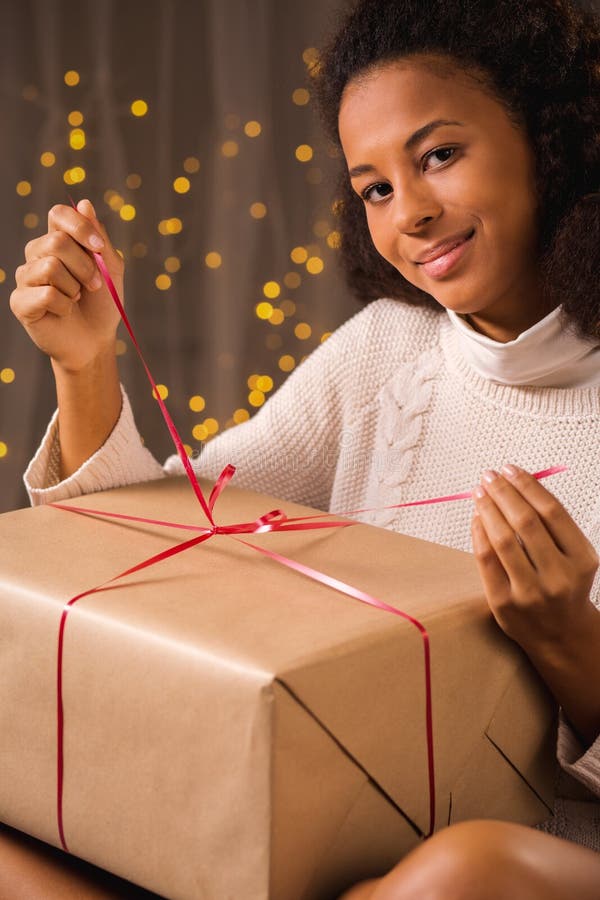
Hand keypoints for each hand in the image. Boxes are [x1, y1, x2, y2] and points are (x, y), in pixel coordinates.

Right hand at [10, 199, 122, 372]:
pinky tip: (64, 312)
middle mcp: (37, 254)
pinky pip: (45, 294)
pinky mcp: (19, 301)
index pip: (58, 214)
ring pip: (50, 267)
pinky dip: (64, 305)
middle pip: (56, 242)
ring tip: (76, 298)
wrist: (95, 341)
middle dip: (84, 266)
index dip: (78, 226)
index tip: (98, 248)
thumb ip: (99, 239)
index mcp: (58, 240)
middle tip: (94, 285)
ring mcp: (25, 277)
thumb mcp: (110, 269)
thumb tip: (84, 204)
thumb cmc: (102, 304)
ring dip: (74, 287)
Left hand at [470, 464, 598, 648]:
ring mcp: (530, 592)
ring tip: (480, 492)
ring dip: (488, 509)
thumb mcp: (574, 557)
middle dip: (504, 492)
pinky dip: (479, 532)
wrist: (561, 636)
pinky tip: (477, 517)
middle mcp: (558, 576)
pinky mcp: (503, 602)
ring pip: (503, 539)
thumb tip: (520, 482)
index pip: (552, 512)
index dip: (528, 485)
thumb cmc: (564, 587)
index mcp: (581, 560)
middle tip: (489, 476)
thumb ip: (553, 525)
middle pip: (526, 522)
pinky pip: (486, 559)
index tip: (511, 469)